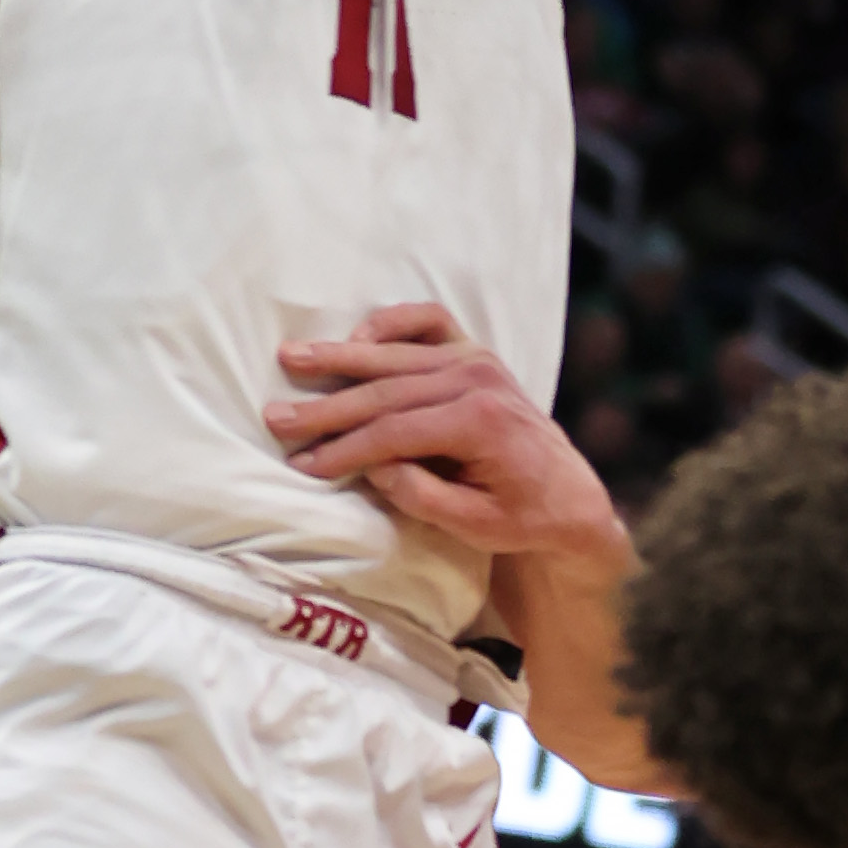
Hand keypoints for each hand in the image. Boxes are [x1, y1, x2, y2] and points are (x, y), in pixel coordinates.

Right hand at [266, 302, 629, 568]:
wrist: (571, 493)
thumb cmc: (524, 516)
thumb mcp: (473, 525)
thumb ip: (421, 495)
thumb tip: (371, 467)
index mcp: (480, 422)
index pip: (394, 433)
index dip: (343, 449)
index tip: (301, 464)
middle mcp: (478, 379)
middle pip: (385, 391)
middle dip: (326, 406)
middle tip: (276, 417)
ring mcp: (477, 359)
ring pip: (396, 356)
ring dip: (340, 357)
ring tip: (290, 357)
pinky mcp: (476, 352)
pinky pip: (429, 322)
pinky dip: (391, 322)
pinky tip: (356, 335)